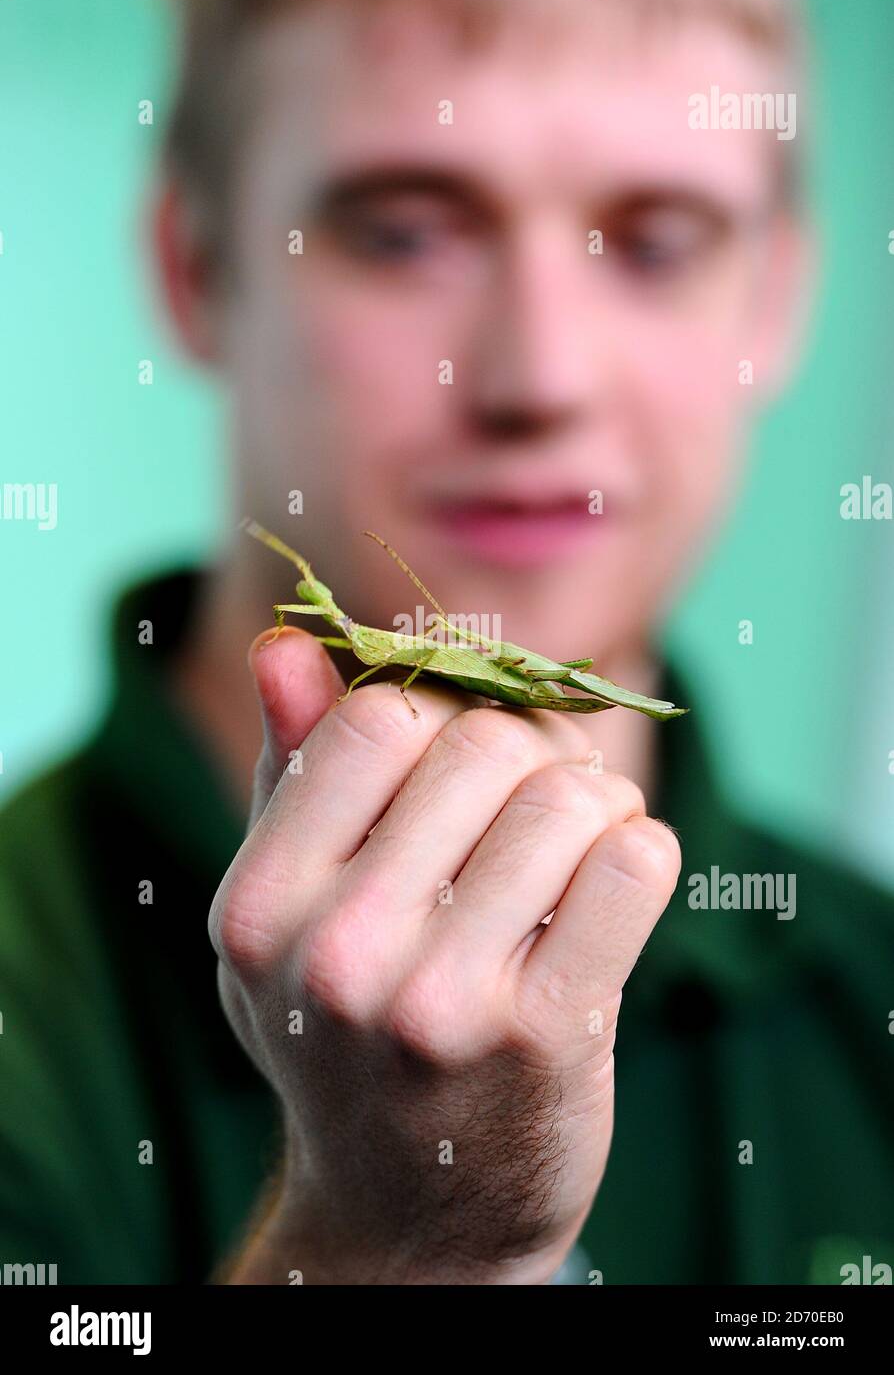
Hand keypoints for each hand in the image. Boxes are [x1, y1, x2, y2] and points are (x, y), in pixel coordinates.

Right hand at [209, 627, 679, 1283]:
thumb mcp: (289, 915)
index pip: (381, 719)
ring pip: (568, 796)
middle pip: (485, 745)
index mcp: (261, 906)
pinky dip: (643, 849)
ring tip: (585, 840)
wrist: (409, 1215)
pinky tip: (618, 881)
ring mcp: (442, 1003)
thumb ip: (292, 774)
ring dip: (597, 800)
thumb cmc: (346, 1034)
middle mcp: (337, 954)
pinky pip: (634, 864)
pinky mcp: (546, 1039)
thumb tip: (286, 643)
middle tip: (541, 796)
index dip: (443, 715)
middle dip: (533, 752)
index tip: (467, 752)